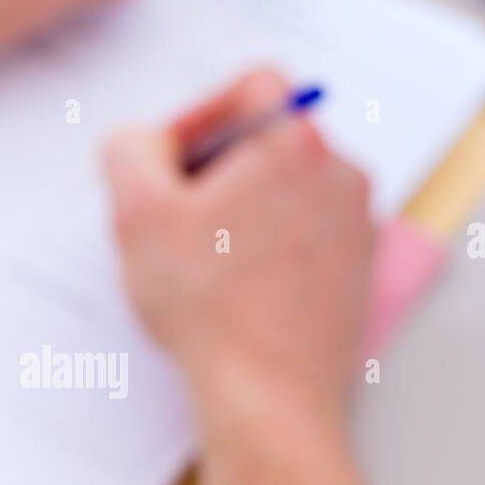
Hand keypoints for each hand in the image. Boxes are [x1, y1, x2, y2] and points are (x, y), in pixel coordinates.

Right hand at [104, 69, 373, 439]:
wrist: (267, 397)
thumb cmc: (209, 308)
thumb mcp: (135, 212)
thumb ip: (128, 149)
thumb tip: (142, 143)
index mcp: (297, 143)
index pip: (249, 87)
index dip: (198, 117)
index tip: (168, 164)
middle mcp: (341, 177)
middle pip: (268, 141)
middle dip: (216, 171)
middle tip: (175, 220)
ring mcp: (355, 228)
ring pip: (286, 193)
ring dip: (240, 214)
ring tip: (202, 264)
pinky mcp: (354, 275)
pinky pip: (303, 240)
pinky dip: (267, 253)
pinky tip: (233, 293)